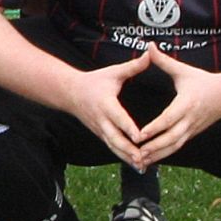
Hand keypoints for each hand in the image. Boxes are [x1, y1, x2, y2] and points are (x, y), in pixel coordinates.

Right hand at [63, 53, 164, 167]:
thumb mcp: (113, 72)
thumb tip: (150, 54)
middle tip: (143, 158)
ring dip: (127, 157)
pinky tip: (136, 165)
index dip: (128, 128)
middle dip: (128, 150)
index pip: (118, 118)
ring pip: (114, 146)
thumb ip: (133, 66)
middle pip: (115, 138)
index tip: (140, 137)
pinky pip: (112, 148)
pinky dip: (123, 157)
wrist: (70, 92)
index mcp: (106, 103)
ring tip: (142, 166)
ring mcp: (100, 129)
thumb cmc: (95, 81)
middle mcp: (102, 119)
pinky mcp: (100, 134)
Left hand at [128, 48, 214, 165]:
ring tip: (140, 161)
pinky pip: (177, 147)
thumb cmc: (202, 81)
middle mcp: (189, 119)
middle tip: (136, 152)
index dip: (155, 127)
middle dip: (154, 147)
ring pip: (174, 146)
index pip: (169, 118)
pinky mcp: (191, 134)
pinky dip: (164, 154)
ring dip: (157, 154)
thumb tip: (149, 46)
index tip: (141, 133)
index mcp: (187, 103)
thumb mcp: (183, 70)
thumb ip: (164, 61)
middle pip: (171, 137)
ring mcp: (191, 129)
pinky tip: (150, 159)